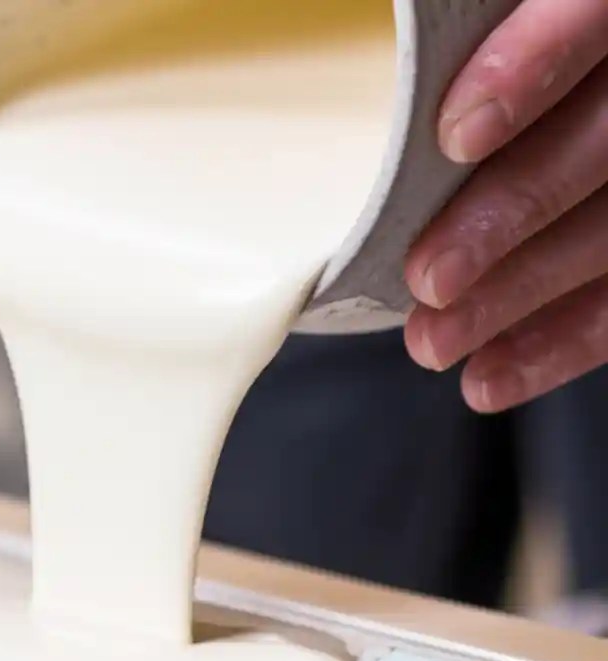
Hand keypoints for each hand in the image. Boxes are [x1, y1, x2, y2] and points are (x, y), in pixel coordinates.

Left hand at [404, 0, 607, 412]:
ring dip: (527, 296)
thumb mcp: (469, 12)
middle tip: (427, 276)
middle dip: (513, 215)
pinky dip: (564, 340)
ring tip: (435, 342)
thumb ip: (441, 22)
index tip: (455, 136)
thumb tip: (324, 0)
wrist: (564, 65)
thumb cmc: (484, 33)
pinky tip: (492, 378)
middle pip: (605, 141)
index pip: (595, 15)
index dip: (532, 66)